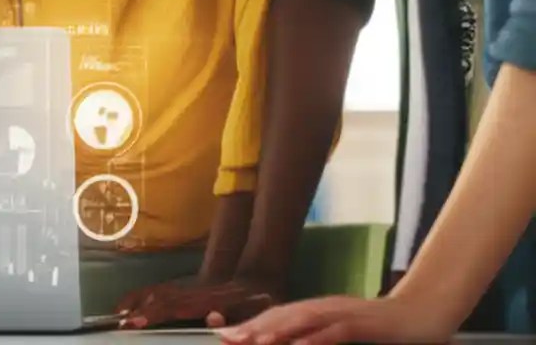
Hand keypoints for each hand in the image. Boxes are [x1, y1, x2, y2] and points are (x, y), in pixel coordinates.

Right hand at [116, 276, 278, 328]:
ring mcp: (185, 288)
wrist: (256, 279)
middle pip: (159, 299)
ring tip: (117, 314)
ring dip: (135, 302)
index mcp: (204, 300)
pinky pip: (156, 290)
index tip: (134, 320)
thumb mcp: (251, 311)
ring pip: (155, 292)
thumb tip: (212, 318)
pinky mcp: (182, 288)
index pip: (173, 307)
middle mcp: (190, 293)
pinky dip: (139, 296)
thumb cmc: (254, 303)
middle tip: (119, 323)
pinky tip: (126, 305)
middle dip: (138, 310)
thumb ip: (231, 317)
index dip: (153, 313)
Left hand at [218, 295, 453, 344]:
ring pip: (305, 320)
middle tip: (228, 339)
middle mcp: (326, 308)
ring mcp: (345, 314)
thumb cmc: (383, 331)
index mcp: (318, 312)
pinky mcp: (366, 324)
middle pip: (283, 316)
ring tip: (254, 341)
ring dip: (278, 330)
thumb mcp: (343, 334)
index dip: (250, 324)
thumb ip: (317, 337)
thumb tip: (294, 343)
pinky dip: (317, 338)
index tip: (224, 334)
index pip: (277, 316)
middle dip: (254, 328)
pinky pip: (337, 331)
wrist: (425, 314)